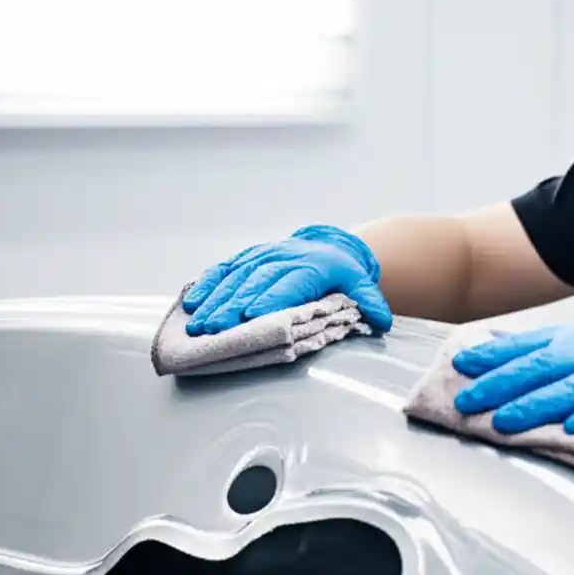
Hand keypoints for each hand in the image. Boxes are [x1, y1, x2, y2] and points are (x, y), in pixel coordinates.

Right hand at [182, 224, 392, 335]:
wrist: (328, 246)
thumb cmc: (342, 272)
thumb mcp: (360, 283)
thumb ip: (369, 302)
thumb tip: (383, 321)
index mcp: (310, 265)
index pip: (288, 283)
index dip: (268, 298)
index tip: (249, 315)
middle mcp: (282, 257)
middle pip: (255, 282)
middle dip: (232, 305)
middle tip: (213, 328)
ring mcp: (261, 255)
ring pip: (235, 277)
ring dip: (214, 300)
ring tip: (198, 324)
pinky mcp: (246, 257)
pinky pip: (223, 269)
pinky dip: (206, 283)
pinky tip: (191, 301)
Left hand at [450, 312, 573, 434]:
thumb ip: (570, 351)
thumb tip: (521, 358)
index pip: (534, 345)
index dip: (496, 356)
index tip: (461, 365)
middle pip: (545, 367)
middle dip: (502, 384)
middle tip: (467, 399)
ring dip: (537, 404)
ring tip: (504, 420)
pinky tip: (573, 427)